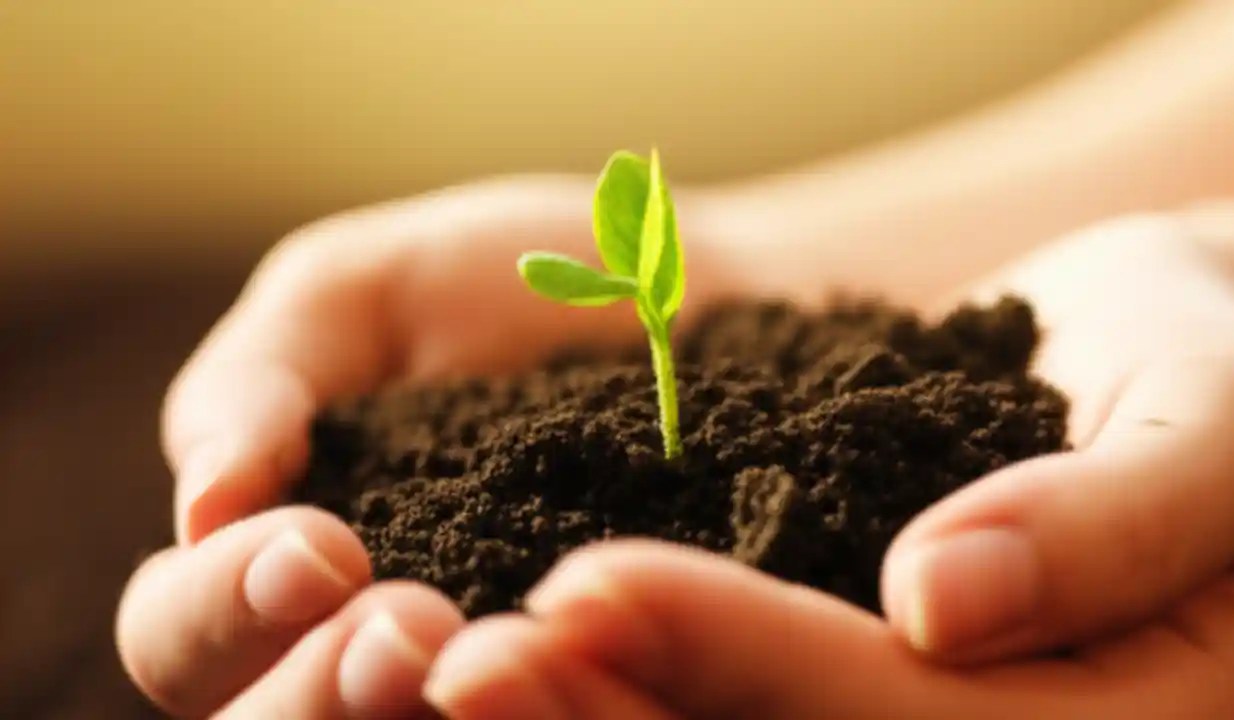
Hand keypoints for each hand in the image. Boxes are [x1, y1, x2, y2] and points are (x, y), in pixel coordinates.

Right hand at [115, 174, 741, 716]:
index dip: (222, 608)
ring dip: (409, 719)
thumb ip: (256, 384)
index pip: (180, 631)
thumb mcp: (360, 297)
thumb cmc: (506, 285)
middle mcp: (352, 641)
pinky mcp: (587, 671)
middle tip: (409, 625)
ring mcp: (475, 671)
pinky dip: (549, 706)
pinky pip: (548, 713)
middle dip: (315, 692)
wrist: (677, 294)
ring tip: (483, 654)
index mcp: (268, 563)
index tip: (319, 549)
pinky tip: (583, 668)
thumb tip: (202, 506)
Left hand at [415, 206, 1233, 717]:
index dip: (735, 661)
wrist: (1187, 371)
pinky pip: (733, 704)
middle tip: (457, 661)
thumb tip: (946, 599)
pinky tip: (509, 646)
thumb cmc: (1226, 380)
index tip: (580, 586)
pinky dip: (619, 685)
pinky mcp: (857, 684)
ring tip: (445, 660)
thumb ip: (1118, 522)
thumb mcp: (1223, 428)